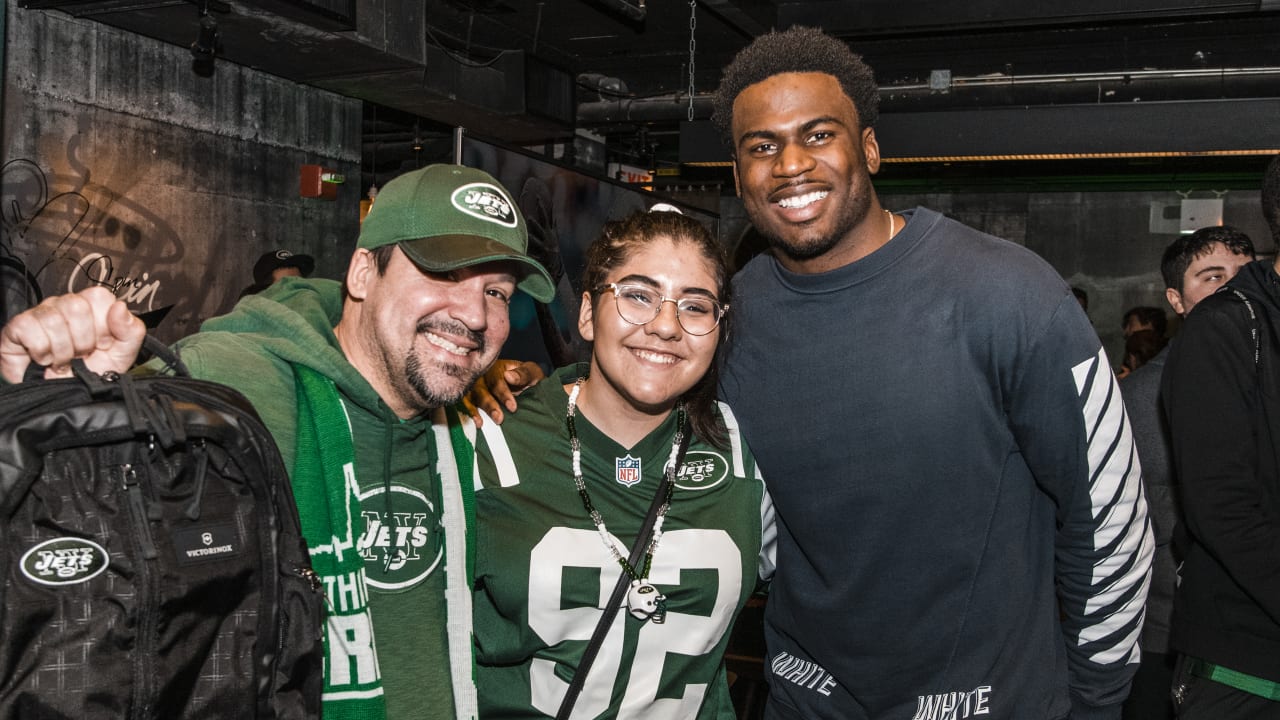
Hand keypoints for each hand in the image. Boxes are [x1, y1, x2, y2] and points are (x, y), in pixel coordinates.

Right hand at [1, 286, 144, 382]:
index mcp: (92, 308)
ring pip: (53, 319)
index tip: (102, 344)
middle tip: (81, 355)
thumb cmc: (91, 372)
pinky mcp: (19, 326)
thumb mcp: (122, 356)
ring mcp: (41, 313)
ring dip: (62, 350)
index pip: (98, 296)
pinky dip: (41, 351)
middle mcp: (66, 305)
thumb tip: (120, 307)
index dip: (103, 325)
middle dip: (83, 340)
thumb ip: (132, 331)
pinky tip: (45, 358)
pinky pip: (30, 328)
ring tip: (64, 361)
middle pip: (76, 306)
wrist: (64, 398)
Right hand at [465, 359, 544, 425]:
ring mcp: (474, 386)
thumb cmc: (527, 378)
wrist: (525, 386)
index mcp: (497, 367)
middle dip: (489, 404)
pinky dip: (467, 413)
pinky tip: (474, 422)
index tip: (512, 407)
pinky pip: (464, 404)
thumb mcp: (532, 373)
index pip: (496, 380)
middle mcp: (482, 375)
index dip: (503, 394)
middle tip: (499, 418)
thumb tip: (509, 376)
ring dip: (474, 410)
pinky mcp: (470, 397)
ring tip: (480, 423)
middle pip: (480, 388)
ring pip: (470, 396)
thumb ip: (523, 374)